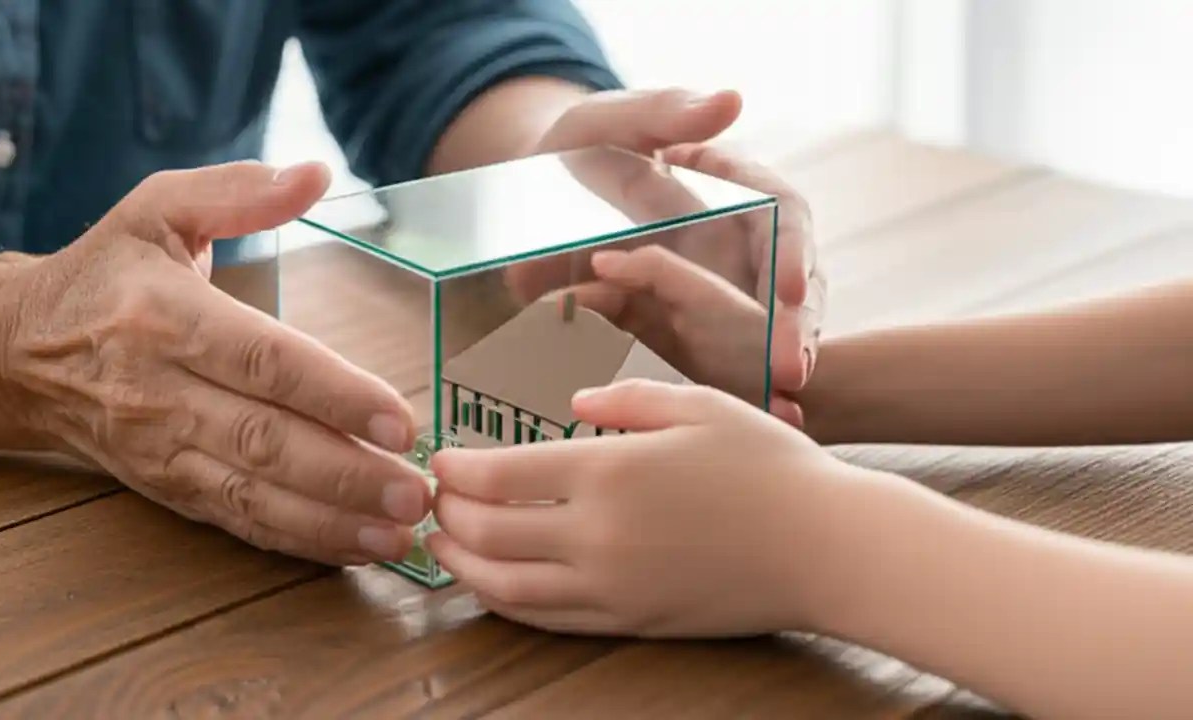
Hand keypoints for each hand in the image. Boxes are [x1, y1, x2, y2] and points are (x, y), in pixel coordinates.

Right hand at [0, 161, 431, 565]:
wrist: (15, 350)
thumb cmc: (106, 272)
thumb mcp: (158, 209)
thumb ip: (238, 191)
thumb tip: (318, 173)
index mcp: (165, 315)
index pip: (263, 361)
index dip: (335, 394)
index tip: (400, 420)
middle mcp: (159, 390)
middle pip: (265, 440)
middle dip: (347, 473)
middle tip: (416, 492)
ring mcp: (159, 447)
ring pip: (253, 493)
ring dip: (331, 519)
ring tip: (399, 533)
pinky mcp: (164, 485)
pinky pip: (236, 519)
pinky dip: (296, 539)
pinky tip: (351, 547)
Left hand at [426, 379, 858, 637]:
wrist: (828, 547)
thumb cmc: (769, 466)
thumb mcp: (698, 405)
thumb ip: (625, 398)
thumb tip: (572, 401)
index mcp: (610, 470)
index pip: (499, 475)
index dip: (455, 470)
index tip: (438, 460)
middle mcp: (598, 534)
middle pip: (489, 532)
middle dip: (447, 515)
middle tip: (431, 500)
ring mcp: (613, 585)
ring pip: (507, 585)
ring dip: (462, 565)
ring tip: (442, 546)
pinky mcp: (632, 620)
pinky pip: (548, 619)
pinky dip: (506, 601)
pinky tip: (493, 585)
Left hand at [519, 88, 825, 407]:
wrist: (523, 197)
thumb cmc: (577, 148)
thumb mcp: (615, 121)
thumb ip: (667, 111)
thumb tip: (731, 100)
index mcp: (733, 188)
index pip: (783, 216)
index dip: (791, 254)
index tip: (791, 290)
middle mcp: (734, 244)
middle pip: (787, 286)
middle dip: (795, 327)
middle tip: (793, 365)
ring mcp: (713, 290)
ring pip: (764, 330)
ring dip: (773, 364)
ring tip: (784, 402)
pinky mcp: (675, 329)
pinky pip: (714, 358)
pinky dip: (732, 386)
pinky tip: (756, 416)